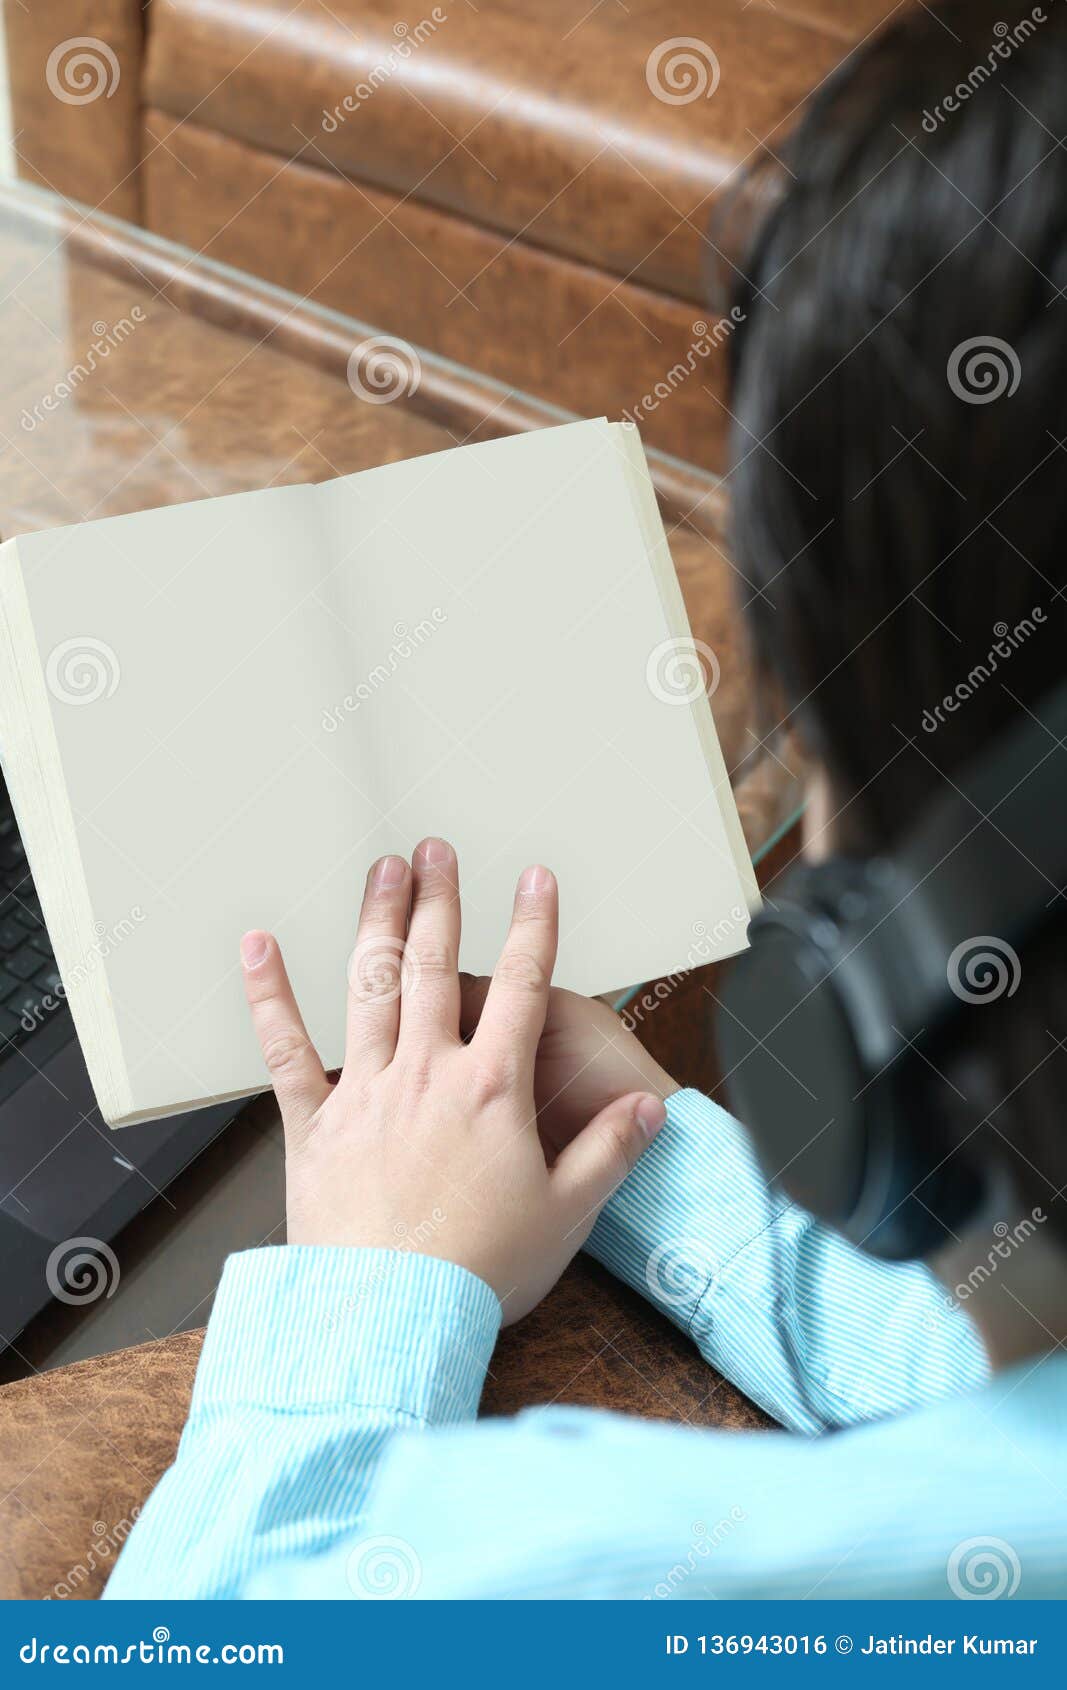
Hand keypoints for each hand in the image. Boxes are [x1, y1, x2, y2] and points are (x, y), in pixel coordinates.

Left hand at [240, 839, 666, 1323]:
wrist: (390, 1317)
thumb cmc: (476, 1272)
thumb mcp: (567, 1213)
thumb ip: (611, 1152)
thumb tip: (650, 1111)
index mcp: (491, 1091)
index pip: (523, 985)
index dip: (534, 926)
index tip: (536, 879)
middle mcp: (426, 1075)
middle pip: (436, 965)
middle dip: (441, 900)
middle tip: (437, 849)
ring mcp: (366, 1092)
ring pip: (370, 986)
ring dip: (376, 922)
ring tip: (382, 872)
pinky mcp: (314, 1125)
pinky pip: (287, 1049)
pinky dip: (269, 996)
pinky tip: (258, 948)